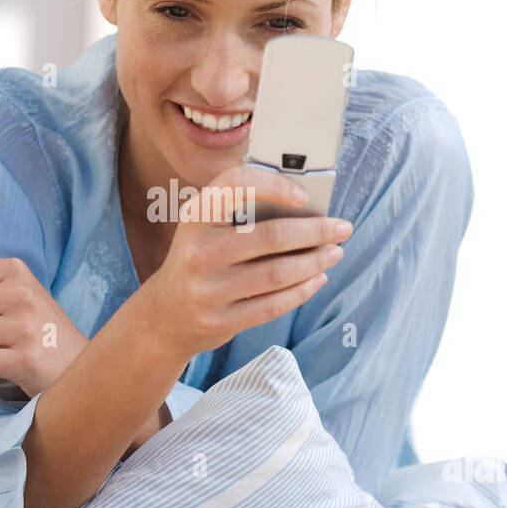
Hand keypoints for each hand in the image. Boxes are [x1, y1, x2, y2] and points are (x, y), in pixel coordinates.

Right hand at [134, 164, 352, 358]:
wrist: (164, 316)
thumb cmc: (200, 260)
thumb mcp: (204, 229)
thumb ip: (241, 213)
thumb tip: (306, 207)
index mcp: (195, 217)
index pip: (235, 185)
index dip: (273, 185)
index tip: (304, 195)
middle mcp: (198, 252)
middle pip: (270, 236)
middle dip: (315, 231)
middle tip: (342, 228)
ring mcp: (207, 290)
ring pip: (276, 274)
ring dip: (314, 262)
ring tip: (334, 253)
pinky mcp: (220, 321)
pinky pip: (272, 305)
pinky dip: (302, 290)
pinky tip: (317, 278)